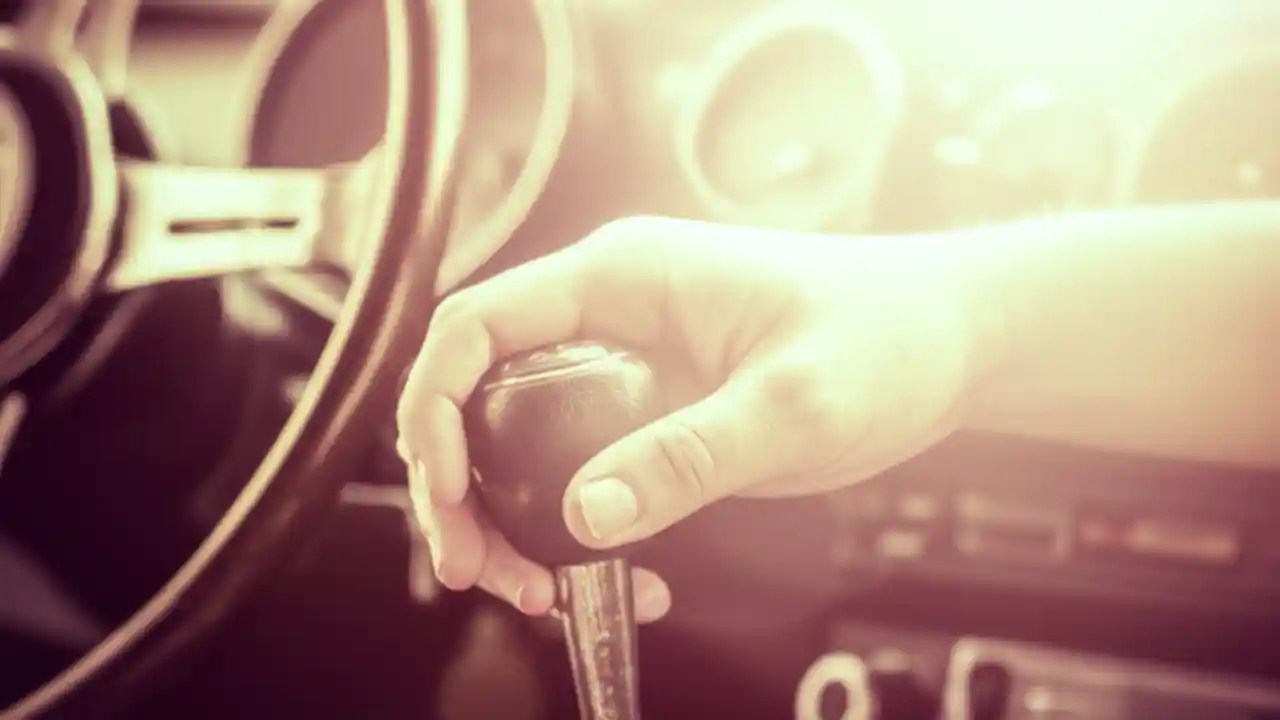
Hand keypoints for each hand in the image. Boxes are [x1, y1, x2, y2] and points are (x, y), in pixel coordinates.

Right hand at [396, 216, 988, 620]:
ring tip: (535, 589)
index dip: (434, 405)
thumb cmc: (886, 333)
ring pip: (518, 444)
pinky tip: (609, 575)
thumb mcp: (791, 403)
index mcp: (623, 278)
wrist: (947, 346)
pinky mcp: (652, 415)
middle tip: (478, 568)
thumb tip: (589, 515)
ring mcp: (627, 369)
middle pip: (480, 396)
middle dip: (461, 488)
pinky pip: (579, 471)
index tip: (442, 489)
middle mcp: (609, 318)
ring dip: (510, 521)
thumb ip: (688, 456)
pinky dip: (573, 530)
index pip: (478, 325)